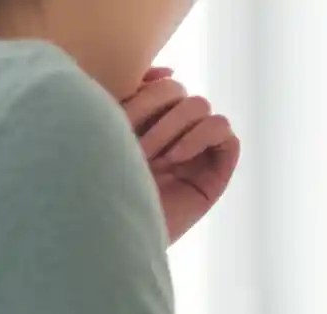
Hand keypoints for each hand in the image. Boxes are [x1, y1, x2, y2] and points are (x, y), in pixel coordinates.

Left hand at [121, 67, 239, 243]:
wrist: (109, 232)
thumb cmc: (99, 184)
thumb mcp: (107, 130)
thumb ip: (133, 94)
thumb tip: (167, 69)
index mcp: (149, 123)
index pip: (161, 85)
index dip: (143, 97)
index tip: (119, 123)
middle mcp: (174, 136)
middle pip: (182, 92)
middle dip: (159, 115)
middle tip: (138, 148)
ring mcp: (197, 154)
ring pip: (203, 107)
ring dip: (177, 127)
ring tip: (158, 158)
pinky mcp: (216, 175)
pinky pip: (227, 134)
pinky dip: (204, 136)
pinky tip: (178, 158)